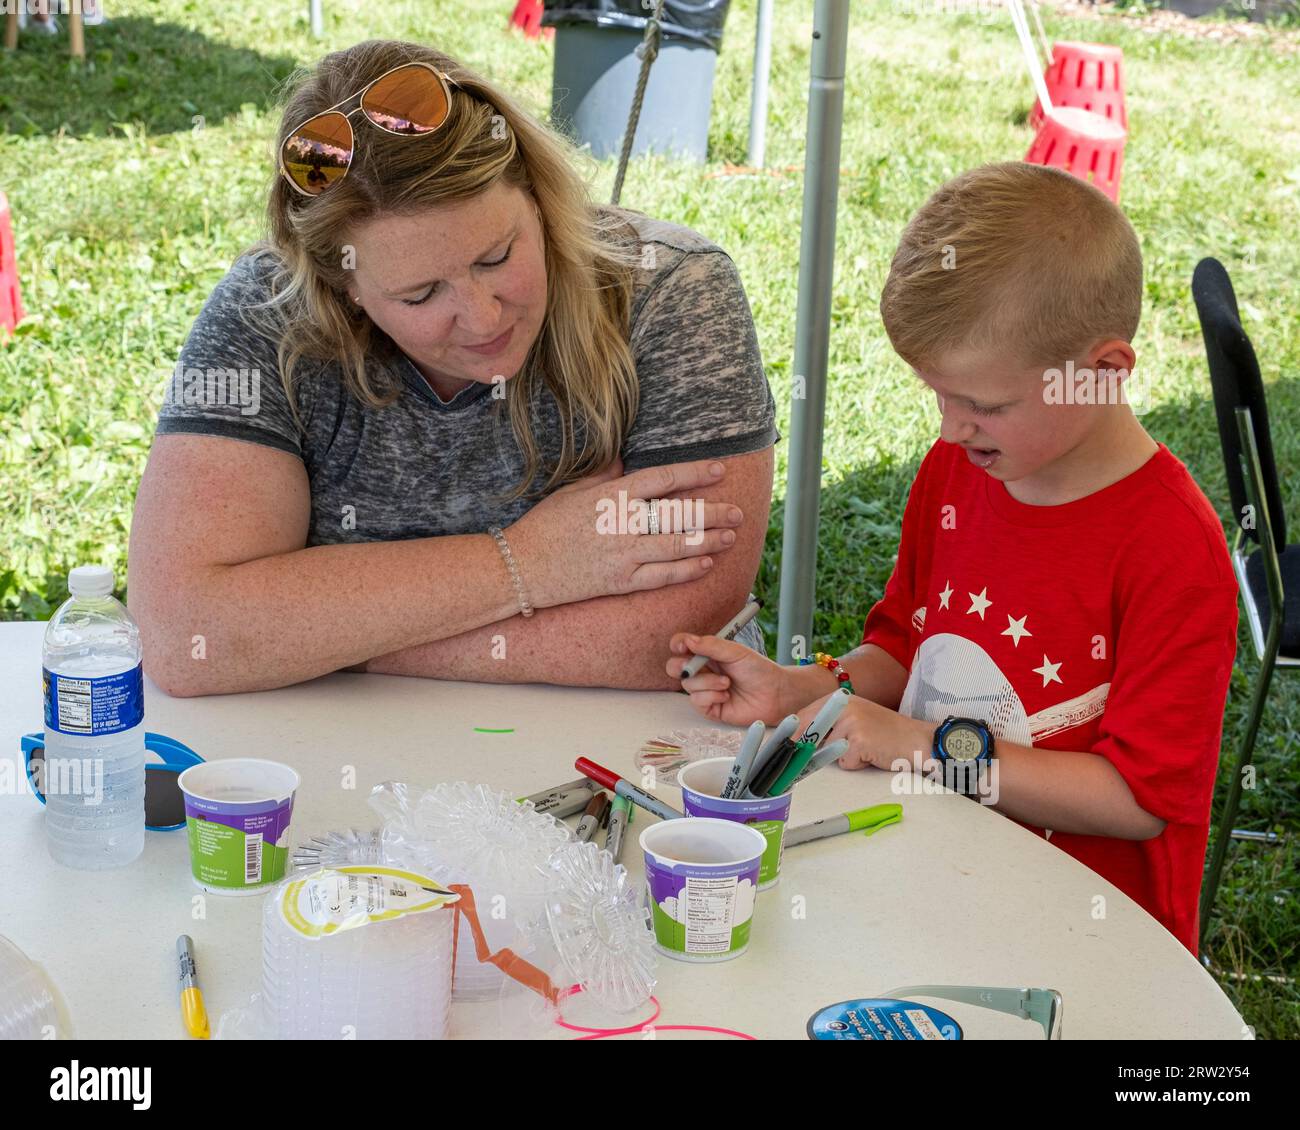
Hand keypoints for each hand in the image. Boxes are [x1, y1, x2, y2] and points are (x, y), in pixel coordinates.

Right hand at [505, 458, 744, 608]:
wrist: (523, 568)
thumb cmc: (545, 525)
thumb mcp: (573, 491)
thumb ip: (605, 475)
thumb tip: (625, 463)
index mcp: (613, 495)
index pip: (664, 479)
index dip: (695, 473)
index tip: (719, 470)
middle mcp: (623, 524)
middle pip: (679, 515)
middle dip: (714, 512)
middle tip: (738, 511)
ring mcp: (624, 554)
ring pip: (678, 546)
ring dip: (709, 540)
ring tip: (730, 535)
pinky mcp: (622, 582)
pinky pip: (663, 576)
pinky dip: (688, 569)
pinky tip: (706, 563)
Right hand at [668, 631, 794, 725]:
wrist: (776, 693)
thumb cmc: (759, 670)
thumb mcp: (736, 652)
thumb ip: (711, 645)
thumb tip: (688, 640)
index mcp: (708, 653)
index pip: (683, 646)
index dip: (678, 645)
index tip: (682, 646)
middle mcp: (704, 671)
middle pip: (675, 668)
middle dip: (681, 667)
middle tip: (692, 667)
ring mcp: (705, 689)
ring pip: (687, 685)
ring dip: (707, 682)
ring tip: (727, 683)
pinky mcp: (710, 708)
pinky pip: (697, 701)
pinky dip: (711, 696)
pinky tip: (726, 695)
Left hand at [791, 693, 934, 773]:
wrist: (917, 740)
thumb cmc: (885, 734)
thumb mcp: (854, 719)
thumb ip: (828, 724)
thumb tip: (795, 739)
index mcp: (839, 698)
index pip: (802, 716)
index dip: (794, 735)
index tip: (788, 747)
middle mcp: (842, 705)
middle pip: (808, 733)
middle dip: (809, 748)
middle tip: (825, 753)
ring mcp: (850, 721)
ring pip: (827, 752)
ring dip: (843, 757)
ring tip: (864, 749)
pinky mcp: (858, 740)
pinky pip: (844, 762)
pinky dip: (856, 764)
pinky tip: (872, 754)